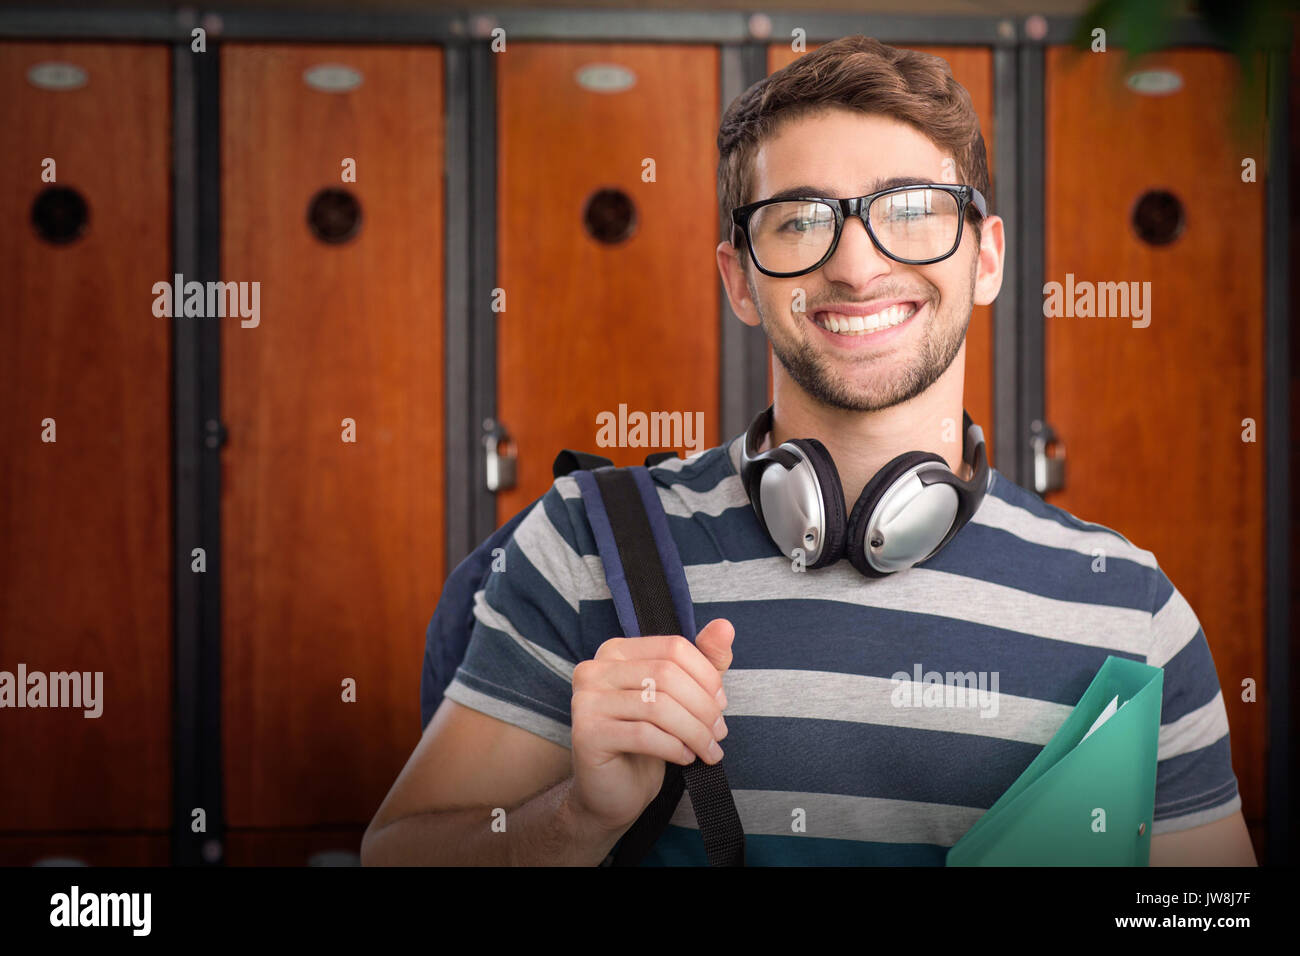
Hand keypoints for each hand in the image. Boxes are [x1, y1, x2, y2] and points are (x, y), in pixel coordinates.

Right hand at [568, 618, 733, 834]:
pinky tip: (685, 757)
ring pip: (657, 706)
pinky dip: (674, 747)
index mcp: (616, 651)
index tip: (721, 704)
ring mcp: (586, 700)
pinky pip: (643, 735)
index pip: (673, 648)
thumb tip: (726, 626)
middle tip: (718, 732)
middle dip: (703, 707)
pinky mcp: (586, 734)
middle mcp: (595, 669)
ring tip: (708, 749)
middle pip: (666, 675)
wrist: (613, 791)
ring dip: (694, 731)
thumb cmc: (647, 740)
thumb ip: (704, 661)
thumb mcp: (682, 696)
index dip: (706, 676)